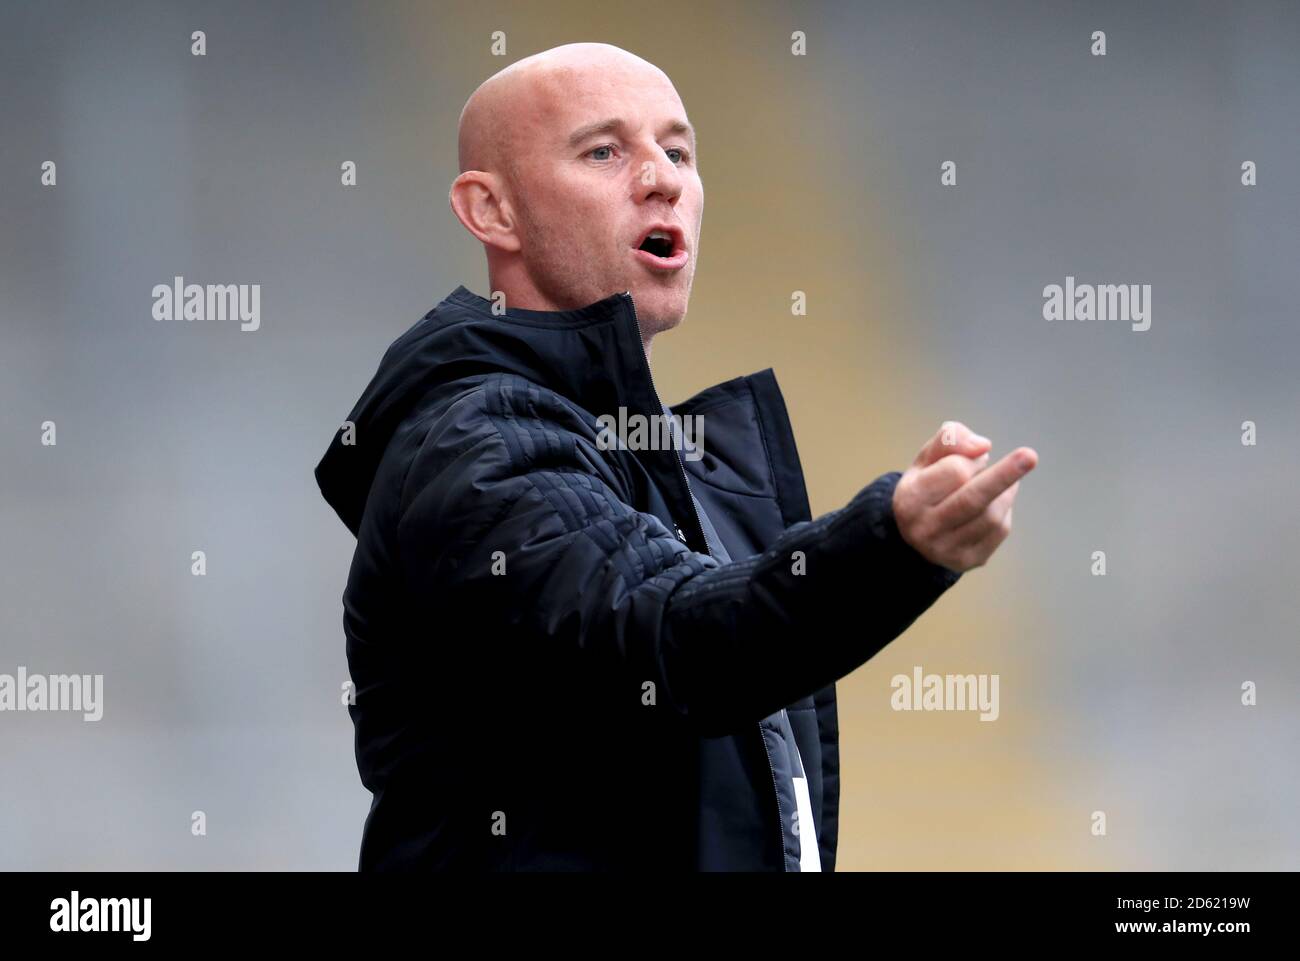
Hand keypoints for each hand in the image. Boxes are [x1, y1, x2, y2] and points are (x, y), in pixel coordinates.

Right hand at [891, 421, 1037, 572]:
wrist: (914, 536)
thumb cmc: (925, 486)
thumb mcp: (926, 458)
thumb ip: (950, 439)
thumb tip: (983, 446)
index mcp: (911, 499)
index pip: (954, 473)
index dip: (971, 459)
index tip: (976, 455)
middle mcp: (925, 529)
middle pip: (973, 499)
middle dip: (1004, 475)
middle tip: (1030, 456)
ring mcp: (947, 550)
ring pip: (991, 515)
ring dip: (1004, 491)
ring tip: (1004, 478)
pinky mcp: (969, 560)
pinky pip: (999, 530)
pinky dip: (1005, 508)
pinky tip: (998, 499)